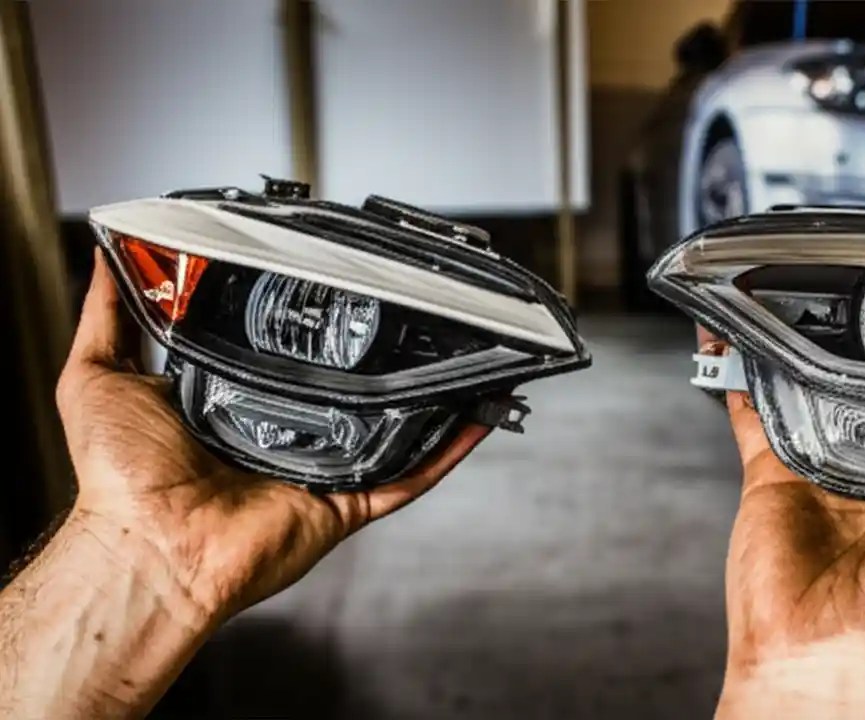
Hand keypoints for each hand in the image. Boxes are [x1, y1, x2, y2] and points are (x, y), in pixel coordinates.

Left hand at [57, 251, 489, 623]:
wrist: (149, 543)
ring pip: (389, 430)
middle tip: (406, 316)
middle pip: (343, 393)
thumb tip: (107, 257)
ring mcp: (317, 471)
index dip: (309, 327)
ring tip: (457, 358)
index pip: (282, 358)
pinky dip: (445, 451)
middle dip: (377, 361)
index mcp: (230, 405)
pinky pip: (408, 475)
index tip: (335, 289)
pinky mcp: (344, 502)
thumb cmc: (120, 475)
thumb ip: (108, 314)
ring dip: (426, 400)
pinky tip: (473, 416)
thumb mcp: (97, 374)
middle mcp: (280, 437)